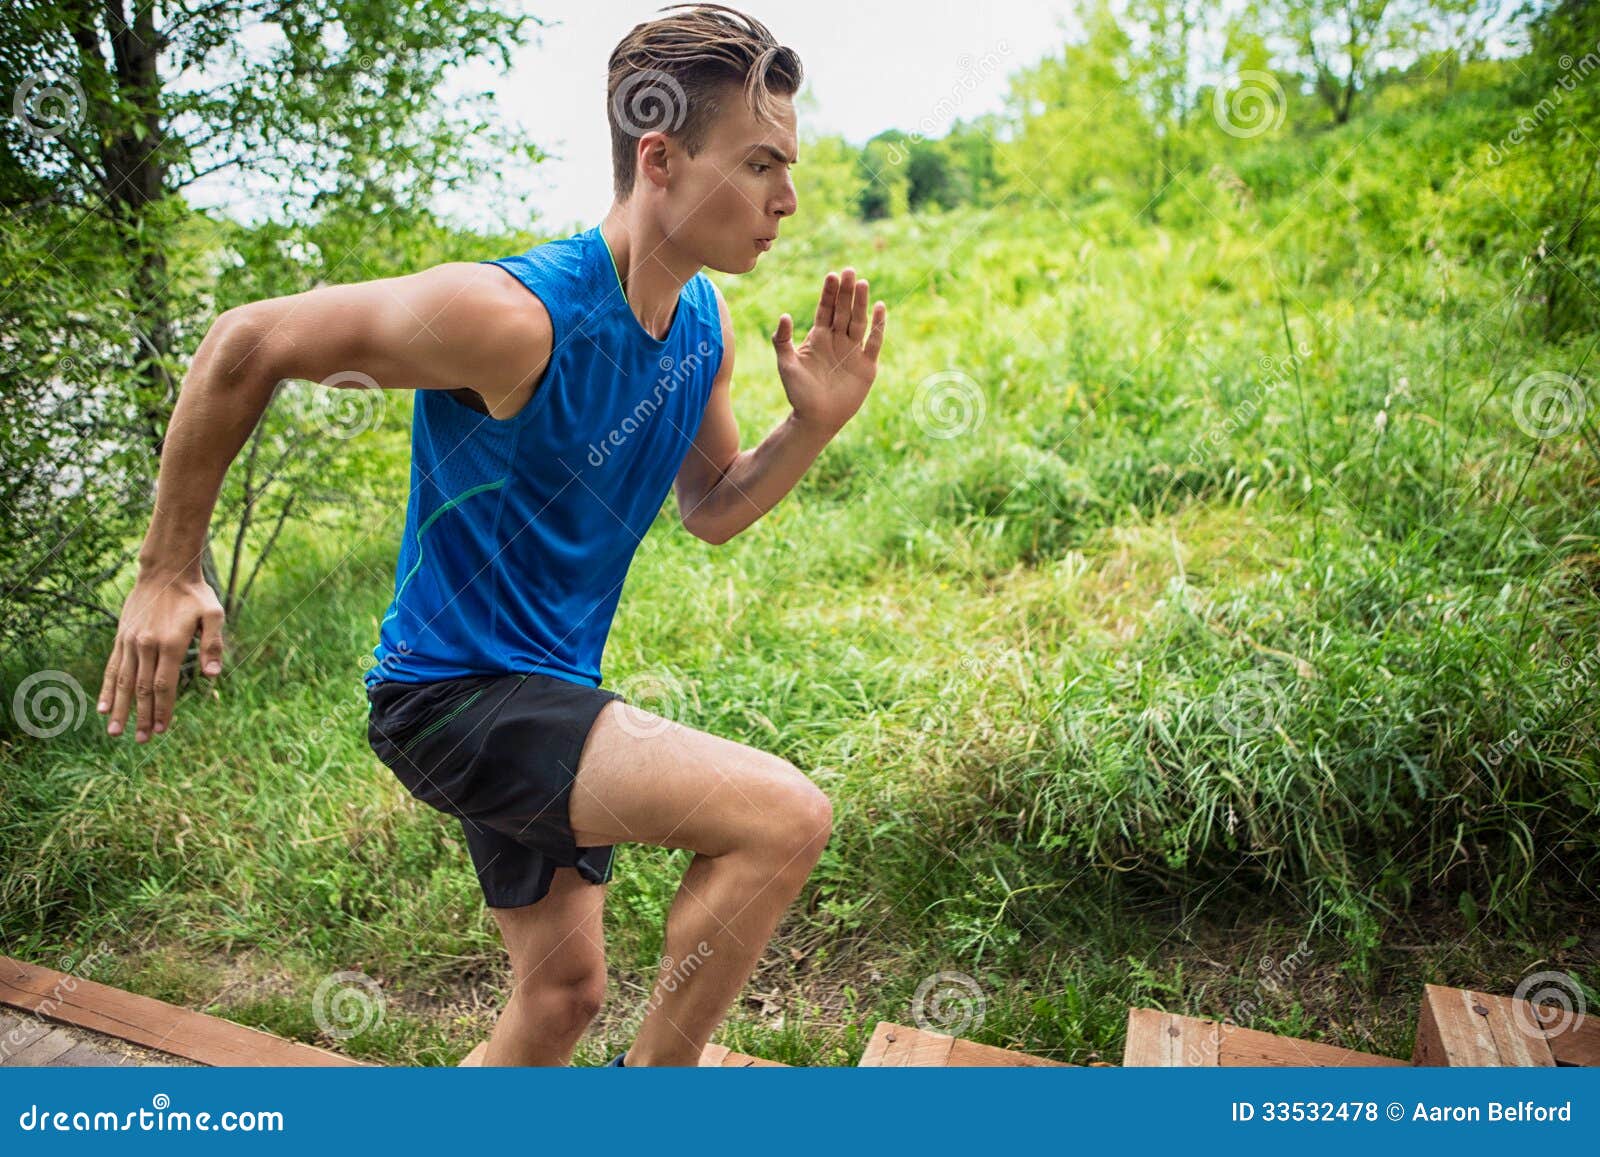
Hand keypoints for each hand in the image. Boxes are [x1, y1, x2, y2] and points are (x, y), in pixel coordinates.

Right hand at [98, 567, 224, 741]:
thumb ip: (214, 645)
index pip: (164, 685)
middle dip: (142, 717)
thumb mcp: (214, 615)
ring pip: (123, 681)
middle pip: (142, 689)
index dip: (163, 709)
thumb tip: (213, 675)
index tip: (162, 730)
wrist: (165, 570)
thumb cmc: (195, 594)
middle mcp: (146, 645)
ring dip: (120, 709)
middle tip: (141, 741)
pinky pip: (112, 667)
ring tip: (115, 732)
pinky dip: (106, 688)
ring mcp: (130, 642)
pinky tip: (102, 707)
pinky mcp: (121, 637)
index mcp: (170, 643)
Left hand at [772, 267, 887, 434]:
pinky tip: (880, 308)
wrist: (816, 418)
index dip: (829, 293)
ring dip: (861, 303)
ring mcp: (853, 351)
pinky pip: (874, 341)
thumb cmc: (798, 393)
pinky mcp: (866, 365)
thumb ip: (782, 340)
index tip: (832, 275)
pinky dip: (878, 326)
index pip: (825, 309)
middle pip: (843, 310)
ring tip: (862, 283)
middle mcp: (837, 340)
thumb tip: (784, 315)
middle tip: (849, 271)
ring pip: (858, 321)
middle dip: (846, 292)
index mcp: (818, 337)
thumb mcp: (786, 365)